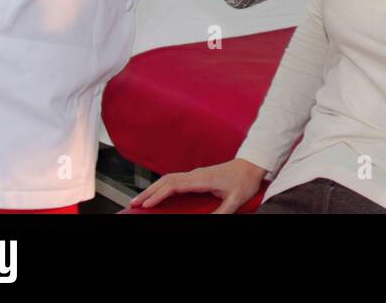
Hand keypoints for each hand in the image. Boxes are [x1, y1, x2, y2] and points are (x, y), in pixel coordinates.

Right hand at [127, 158, 265, 214]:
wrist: (251, 165)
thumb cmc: (244, 181)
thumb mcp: (236, 199)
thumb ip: (222, 211)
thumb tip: (209, 221)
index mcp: (203, 179)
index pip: (175, 185)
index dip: (160, 195)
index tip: (148, 204)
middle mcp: (196, 175)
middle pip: (166, 181)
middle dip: (149, 192)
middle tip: (134, 204)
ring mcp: (195, 174)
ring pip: (168, 179)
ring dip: (153, 189)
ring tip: (139, 200)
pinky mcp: (196, 177)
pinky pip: (174, 180)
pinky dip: (161, 187)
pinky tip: (155, 195)